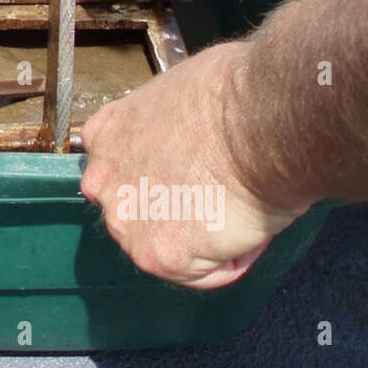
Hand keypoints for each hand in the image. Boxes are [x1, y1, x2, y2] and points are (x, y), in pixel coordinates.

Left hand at [79, 40, 309, 288]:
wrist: (265, 123)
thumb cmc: (240, 96)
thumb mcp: (179, 95)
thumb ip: (165, 128)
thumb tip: (189, 140)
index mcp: (107, 134)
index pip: (123, 172)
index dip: (166, 177)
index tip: (195, 174)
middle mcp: (102, 178)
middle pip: (141, 211)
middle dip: (179, 210)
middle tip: (222, 194)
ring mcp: (125, 219)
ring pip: (169, 246)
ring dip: (207, 238)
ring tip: (239, 205)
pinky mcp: (157, 255)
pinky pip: (203, 273)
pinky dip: (233, 257)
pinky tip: (247, 224)